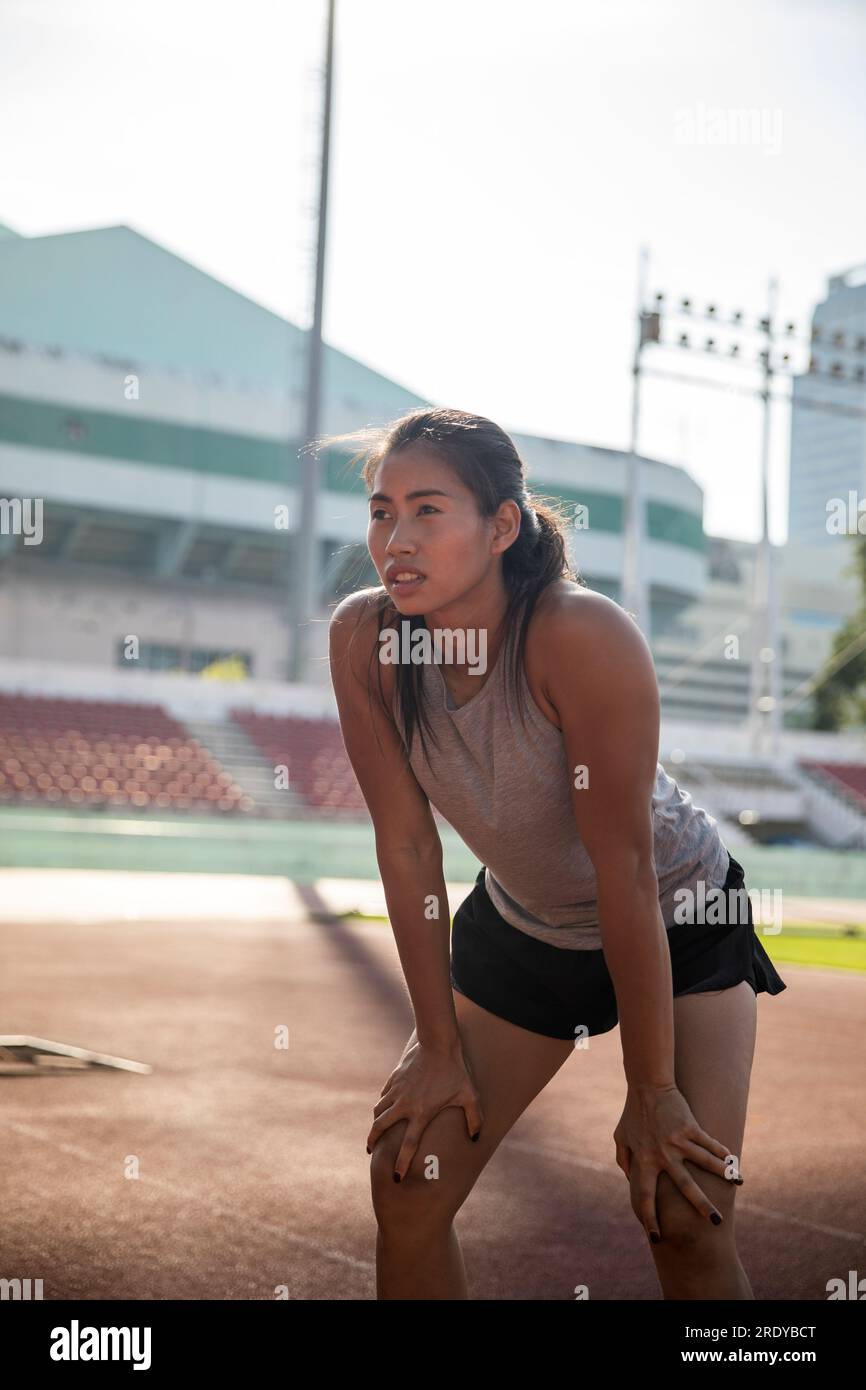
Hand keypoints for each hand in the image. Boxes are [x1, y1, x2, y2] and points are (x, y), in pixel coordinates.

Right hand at [366, 1037, 483, 1181]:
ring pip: (378, 1111)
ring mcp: (397, 1091)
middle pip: (380, 1128)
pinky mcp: (394, 1078)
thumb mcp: (470, 1095)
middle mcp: (405, 1105)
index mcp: (422, 1113)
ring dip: (374, 1123)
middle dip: (372, 1142)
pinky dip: (381, 1104)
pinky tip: (383, 1107)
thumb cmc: (456, 1070)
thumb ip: (474, 1119)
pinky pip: (383, 1095)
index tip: (395, 1178)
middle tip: (370, 1151)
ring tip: (374, 1131)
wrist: (438, 1043)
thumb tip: (477, 1138)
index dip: (401, 1164)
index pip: (408, 1145)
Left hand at [613, 1083, 742, 1242]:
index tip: (657, 1239)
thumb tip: (629, 1179)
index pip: (645, 1196)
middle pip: (686, 1186)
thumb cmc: (633, 1113)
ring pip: (705, 1163)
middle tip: (716, 1223)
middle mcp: (662, 1154)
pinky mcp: (690, 1127)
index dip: (650, 1219)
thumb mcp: (621, 1138)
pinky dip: (722, 1153)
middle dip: (702, 1206)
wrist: (647, 1086)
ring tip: (738, 1183)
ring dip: (724, 1174)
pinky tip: (734, 1162)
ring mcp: (678, 1141)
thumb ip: (624, 1160)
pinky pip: (709, 1143)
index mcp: (644, 1161)